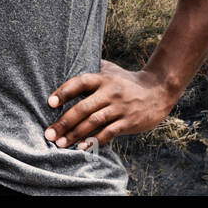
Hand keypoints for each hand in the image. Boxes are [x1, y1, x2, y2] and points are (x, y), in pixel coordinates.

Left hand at [44, 59, 176, 150]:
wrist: (158, 91)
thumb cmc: (128, 81)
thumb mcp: (112, 70)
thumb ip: (94, 67)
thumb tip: (71, 60)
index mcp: (104, 78)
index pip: (81, 82)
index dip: (65, 91)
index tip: (50, 103)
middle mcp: (111, 92)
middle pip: (84, 107)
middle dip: (64, 122)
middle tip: (49, 134)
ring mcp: (120, 108)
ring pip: (94, 122)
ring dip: (75, 134)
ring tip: (60, 143)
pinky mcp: (128, 122)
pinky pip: (109, 133)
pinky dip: (94, 141)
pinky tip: (82, 147)